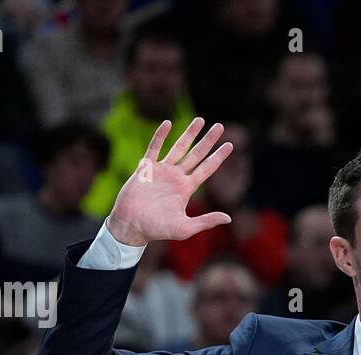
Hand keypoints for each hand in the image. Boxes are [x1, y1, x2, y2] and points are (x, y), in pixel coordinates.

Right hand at [105, 118, 233, 246]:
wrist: (131, 226)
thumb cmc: (157, 230)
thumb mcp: (185, 228)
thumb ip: (206, 221)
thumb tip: (229, 218)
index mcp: (186, 189)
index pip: (207, 169)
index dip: (218, 157)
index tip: (230, 144)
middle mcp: (176, 177)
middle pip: (196, 154)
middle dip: (208, 141)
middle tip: (220, 126)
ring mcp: (161, 171)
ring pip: (178, 148)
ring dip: (189, 134)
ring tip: (200, 120)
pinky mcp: (145, 168)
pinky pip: (153, 148)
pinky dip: (160, 136)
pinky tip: (168, 123)